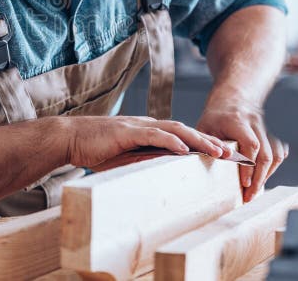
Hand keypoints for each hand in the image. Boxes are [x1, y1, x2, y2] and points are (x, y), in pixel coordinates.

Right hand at [64, 116, 227, 168]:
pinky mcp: (125, 132)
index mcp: (145, 132)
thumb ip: (141, 160)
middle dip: (207, 140)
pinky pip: (153, 135)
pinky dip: (170, 140)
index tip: (219, 153)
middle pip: (183, 129)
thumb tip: (162, 172)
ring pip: (174, 129)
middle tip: (228, 152)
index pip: (178, 135)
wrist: (69, 138)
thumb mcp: (123, 157)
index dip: (200, 143)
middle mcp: (145, 125)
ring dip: (197, 139)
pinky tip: (184, 147)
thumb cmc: (93, 150)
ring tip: (215, 150)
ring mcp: (136, 127)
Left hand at [196, 104, 288, 201]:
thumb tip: (209, 165)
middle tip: (249, 195)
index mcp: (237, 120)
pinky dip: (273, 167)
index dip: (249, 166)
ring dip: (268, 174)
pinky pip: (280, 152)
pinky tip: (263, 177)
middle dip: (259, 178)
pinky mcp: (273, 133)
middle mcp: (255, 123)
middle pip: (266, 153)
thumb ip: (208, 145)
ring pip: (276, 154)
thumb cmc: (216, 116)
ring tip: (256, 189)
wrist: (232, 98)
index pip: (250, 145)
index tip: (244, 183)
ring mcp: (267, 128)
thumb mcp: (205, 127)